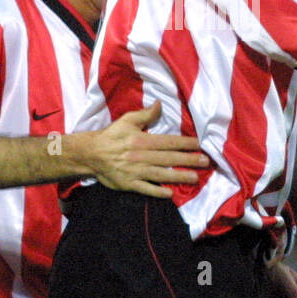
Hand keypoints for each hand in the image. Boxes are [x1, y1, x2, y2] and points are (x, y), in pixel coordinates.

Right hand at [91, 101, 208, 198]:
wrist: (91, 153)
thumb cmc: (112, 135)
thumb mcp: (127, 120)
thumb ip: (146, 114)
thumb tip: (160, 103)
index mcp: (142, 140)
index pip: (168, 142)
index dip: (185, 143)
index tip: (200, 145)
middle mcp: (141, 156)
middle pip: (168, 158)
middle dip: (188, 160)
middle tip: (206, 162)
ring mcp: (135, 171)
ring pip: (160, 174)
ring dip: (178, 176)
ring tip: (195, 178)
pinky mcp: (128, 184)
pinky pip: (145, 189)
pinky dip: (157, 192)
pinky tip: (170, 194)